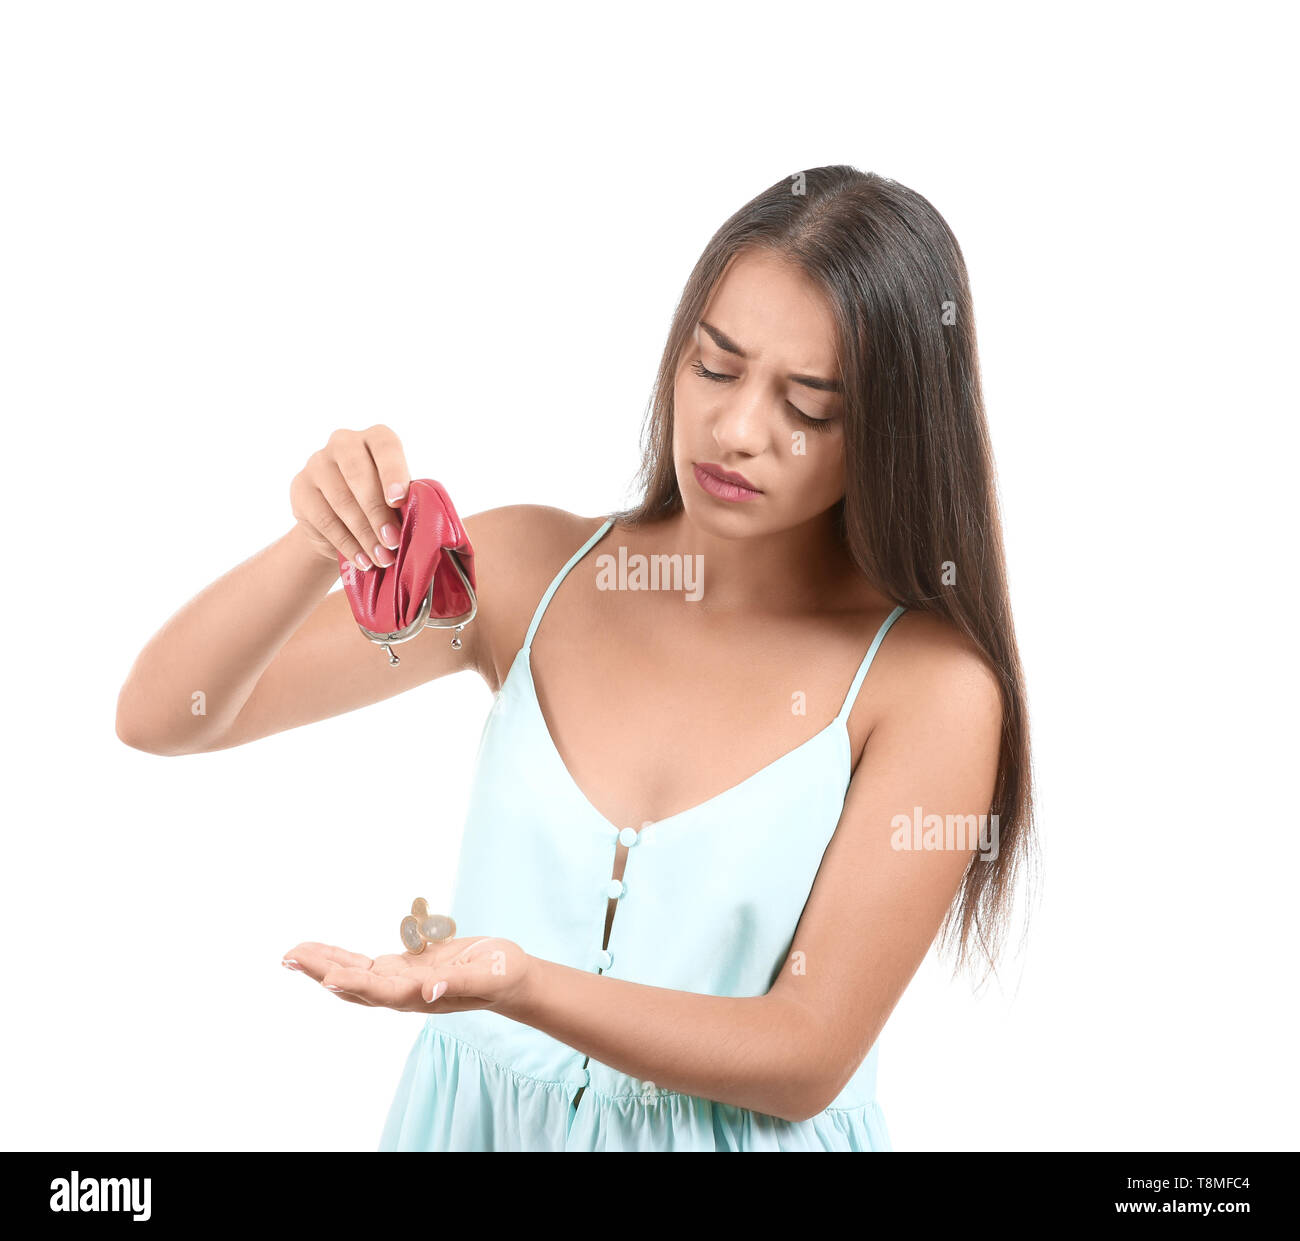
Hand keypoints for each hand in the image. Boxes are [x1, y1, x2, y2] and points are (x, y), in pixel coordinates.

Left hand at [280, 936, 532, 1013]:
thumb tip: (429, 990)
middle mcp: (403, 992)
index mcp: (421, 995)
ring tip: (293, 952)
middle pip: (355, 984)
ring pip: (353, 975)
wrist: (510, 979)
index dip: (353, 984)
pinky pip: (364, 965)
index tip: (325, 977)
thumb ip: (459, 982)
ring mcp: (400, 982)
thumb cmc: (502, 976)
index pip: (380, 991)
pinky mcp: (403, 969)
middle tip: (288, 955)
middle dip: (322, 970)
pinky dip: (342, 957)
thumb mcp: (487, 976)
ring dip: (323, 964)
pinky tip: (323, 951)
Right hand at [288, 424, 412, 569]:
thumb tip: (420, 523)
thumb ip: (404, 502)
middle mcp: (344, 442)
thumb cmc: (379, 503)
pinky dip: (346, 544)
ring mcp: (318, 463)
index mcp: (375, 438)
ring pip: (342, 501)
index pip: (385, 446)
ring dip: (364, 534)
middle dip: (378, 513)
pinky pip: (324, 519)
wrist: (338, 522)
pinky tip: (362, 559)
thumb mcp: (395, 497)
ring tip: (382, 558)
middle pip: (359, 475)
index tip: (398, 501)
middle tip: (393, 542)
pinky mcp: (300, 487)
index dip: (393, 472)